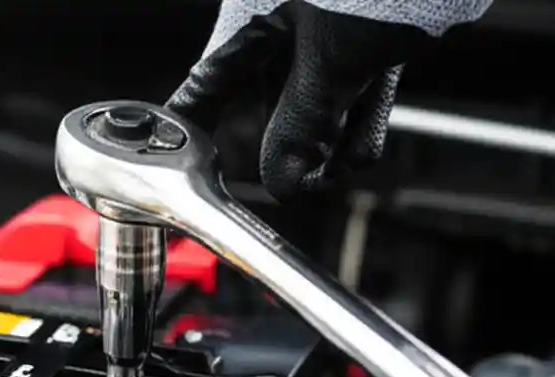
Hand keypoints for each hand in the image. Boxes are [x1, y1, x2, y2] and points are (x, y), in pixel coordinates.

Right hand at [167, 0, 489, 198]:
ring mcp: (326, 35)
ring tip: (340, 160)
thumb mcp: (332, 60)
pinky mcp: (365, 44)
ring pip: (316, 107)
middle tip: (301, 175)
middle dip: (291, 146)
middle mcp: (282, 24)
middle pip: (270, 104)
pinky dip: (358, 126)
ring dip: (330, 144)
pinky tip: (360, 146)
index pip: (208, 82)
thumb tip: (280, 183)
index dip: (193, 126)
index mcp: (253, 16)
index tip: (189, 165)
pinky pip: (350, 98)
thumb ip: (302, 125)